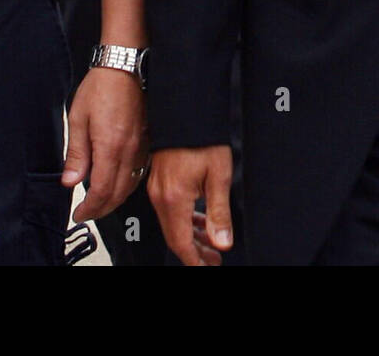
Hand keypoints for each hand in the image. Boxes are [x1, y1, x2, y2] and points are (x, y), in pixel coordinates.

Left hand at [62, 66, 146, 221]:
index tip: (79, 213)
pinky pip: (139, 173)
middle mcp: (129, 151)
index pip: (101, 191)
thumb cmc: (102, 87)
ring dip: (115, 200)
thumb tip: (70, 181)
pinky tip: (117, 183)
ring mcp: (141, 148)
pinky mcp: (147, 142)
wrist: (125, 67)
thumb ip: (76, 153)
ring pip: (130, 186)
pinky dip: (127, 185)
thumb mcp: (78, 118)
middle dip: (101, 210)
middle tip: (87, 213)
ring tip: (99, 202)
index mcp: (110, 147)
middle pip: (118, 194)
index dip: (89, 208)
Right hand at [148, 145, 232, 264]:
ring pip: (171, 223)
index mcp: (174, 198)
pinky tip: (198, 220)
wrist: (186, 110)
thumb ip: (219, 213)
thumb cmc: (202, 137)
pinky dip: (184, 220)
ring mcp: (157, 187)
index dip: (195, 260)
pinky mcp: (159, 179)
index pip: (181, 242)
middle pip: (174, 236)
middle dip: (194, 252)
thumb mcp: (219, 176)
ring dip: (190, 236)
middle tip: (213, 259)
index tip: (208, 267)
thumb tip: (222, 241)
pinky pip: (169, 209)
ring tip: (210, 243)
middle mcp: (160, 195)